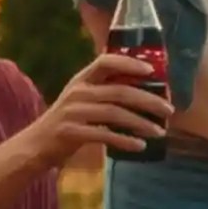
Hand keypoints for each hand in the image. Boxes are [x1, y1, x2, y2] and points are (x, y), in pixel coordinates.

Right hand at [17, 54, 173, 167]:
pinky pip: (105, 135)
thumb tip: (143, 88)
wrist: (38, 142)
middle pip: (119, 91)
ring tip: (160, 132)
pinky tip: (140, 146)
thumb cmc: (67, 119)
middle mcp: (77, 92)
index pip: (105, 62)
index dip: (129, 63)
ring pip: (115, 113)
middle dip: (148, 100)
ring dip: (141, 123)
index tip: (151, 70)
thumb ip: (104, 90)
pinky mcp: (72, 132)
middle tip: (169, 110)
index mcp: (81, 80)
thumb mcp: (81, 98)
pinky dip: (126, 141)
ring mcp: (73, 112)